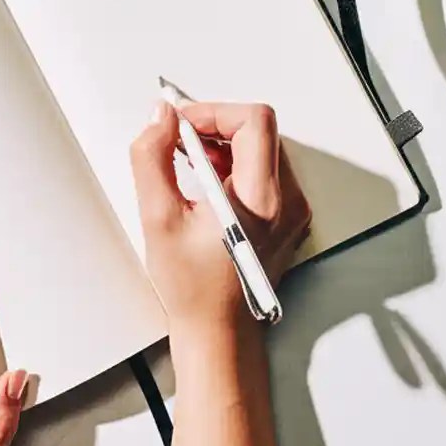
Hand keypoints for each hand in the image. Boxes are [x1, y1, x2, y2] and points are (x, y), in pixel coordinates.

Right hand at [130, 101, 310, 331]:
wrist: (219, 332)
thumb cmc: (194, 290)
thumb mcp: (158, 219)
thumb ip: (153, 159)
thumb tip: (160, 118)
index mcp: (262, 200)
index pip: (254, 122)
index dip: (214, 112)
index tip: (182, 124)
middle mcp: (287, 201)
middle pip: (260, 131)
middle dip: (215, 126)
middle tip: (179, 140)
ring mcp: (292, 210)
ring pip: (263, 148)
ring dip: (224, 145)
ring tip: (187, 162)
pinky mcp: (287, 217)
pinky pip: (265, 171)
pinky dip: (235, 165)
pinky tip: (206, 182)